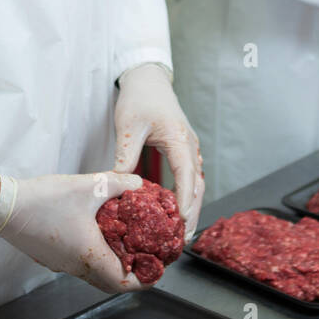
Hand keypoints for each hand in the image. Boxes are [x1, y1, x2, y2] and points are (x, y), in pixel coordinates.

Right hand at [0, 171, 145, 291]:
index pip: (125, 283)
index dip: (145, 279)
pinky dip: (94, 256)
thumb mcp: (89, 186)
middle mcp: (76, 267)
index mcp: (90, 256)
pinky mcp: (51, 256)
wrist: (4, 206)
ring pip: (94, 273)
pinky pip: (79, 263)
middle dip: (131, 272)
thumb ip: (119, 183)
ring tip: (124, 242)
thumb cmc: (43, 200)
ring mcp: (61, 264)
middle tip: (144, 255)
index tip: (156, 268)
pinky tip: (97, 233)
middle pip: (110, 282)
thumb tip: (138, 183)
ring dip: (112, 263)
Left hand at [112, 63, 204, 239]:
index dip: (185, 200)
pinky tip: (176, 212)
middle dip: (193, 213)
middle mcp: (190, 147)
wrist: (148, 80)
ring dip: (192, 208)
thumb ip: (126, 154)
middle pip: (198, 186)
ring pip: (196, 184)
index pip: (187, 175)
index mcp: (180, 140)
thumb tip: (120, 183)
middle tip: (183, 238)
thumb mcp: (128, 126)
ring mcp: (189, 149)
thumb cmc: (139, 98)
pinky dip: (187, 197)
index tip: (180, 220)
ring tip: (183, 233)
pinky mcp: (183, 152)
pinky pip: (190, 179)